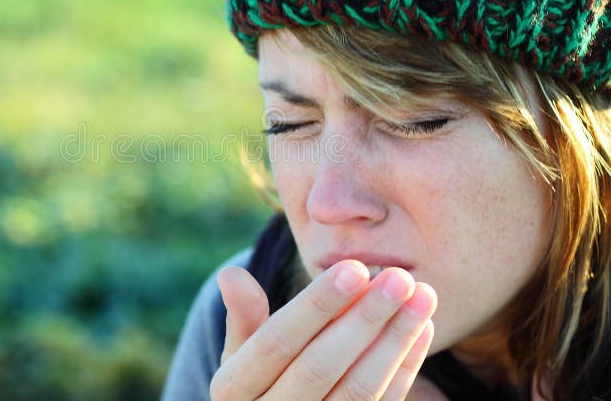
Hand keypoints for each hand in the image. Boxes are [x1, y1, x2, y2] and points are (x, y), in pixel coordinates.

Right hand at [210, 261, 436, 399]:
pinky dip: (406, 367)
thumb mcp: (239, 351)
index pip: (276, 342)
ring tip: (423, 295)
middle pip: (320, 366)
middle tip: (400, 276)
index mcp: (234, 389)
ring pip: (359, 390)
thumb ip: (242, 315)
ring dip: (395, 340)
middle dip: (364, 319)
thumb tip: (231, 274)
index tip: (353, 267)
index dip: (315, 306)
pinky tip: (422, 327)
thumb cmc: (258, 377)